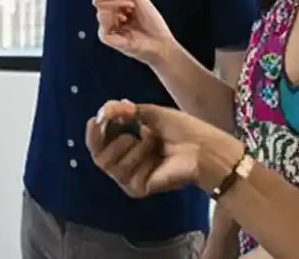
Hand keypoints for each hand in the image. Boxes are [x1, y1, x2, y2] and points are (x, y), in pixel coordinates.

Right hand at [85, 99, 235, 197]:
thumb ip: (124, 111)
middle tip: (121, 127)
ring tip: (152, 139)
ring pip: (108, 163)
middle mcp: (126, 163)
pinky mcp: (137, 188)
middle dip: (106, 137)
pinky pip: (123, 173)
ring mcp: (130, 178)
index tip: (97, 117)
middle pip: (98, 156)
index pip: (99, 142)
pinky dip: (138, 157)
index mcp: (128, 144)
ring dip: (131, 145)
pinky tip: (156, 155)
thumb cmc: (182, 130)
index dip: (95, 130)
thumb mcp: (150, 114)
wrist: (203, 148)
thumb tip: (104, 110)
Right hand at [87, 0, 175, 65]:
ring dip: (117, 3)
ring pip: (100, 9)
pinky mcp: (107, 38)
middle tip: (129, 1)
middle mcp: (109, 17)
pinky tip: (125, 20)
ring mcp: (107, 28)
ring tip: (131, 9)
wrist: (160, 40)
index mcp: (115, 6)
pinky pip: (102, 21)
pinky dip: (113, 16)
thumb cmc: (151, 19)